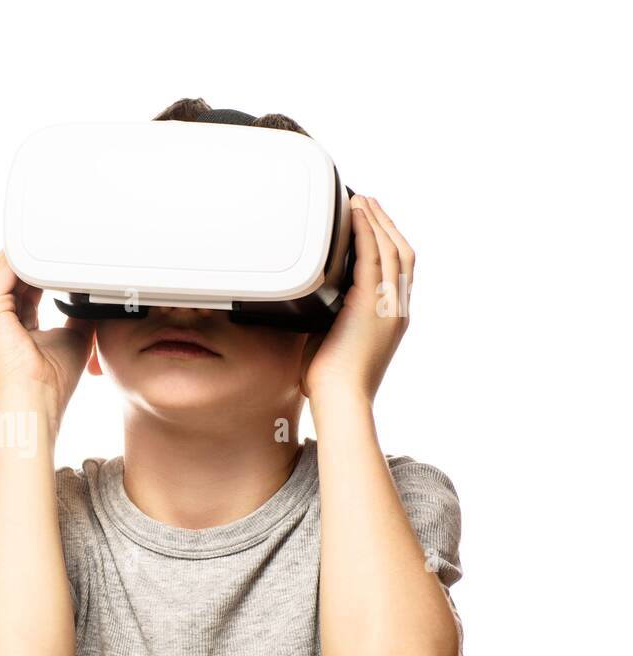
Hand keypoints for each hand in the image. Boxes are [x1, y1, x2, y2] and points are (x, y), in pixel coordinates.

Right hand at [0, 250, 93, 429]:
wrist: (38, 399)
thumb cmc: (53, 379)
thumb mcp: (73, 335)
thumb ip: (77, 311)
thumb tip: (92, 292)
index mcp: (11, 321)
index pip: (26, 283)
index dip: (45, 266)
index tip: (66, 254)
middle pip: (15, 271)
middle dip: (38, 255)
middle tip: (64, 239)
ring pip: (8, 266)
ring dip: (30, 251)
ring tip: (55, 238)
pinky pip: (5, 270)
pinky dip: (23, 258)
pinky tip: (44, 249)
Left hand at [301, 195, 414, 402]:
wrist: (341, 400)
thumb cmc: (331, 382)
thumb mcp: (333, 342)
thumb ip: (331, 318)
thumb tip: (307, 304)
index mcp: (392, 318)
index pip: (399, 271)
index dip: (390, 243)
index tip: (376, 224)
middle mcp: (396, 308)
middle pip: (401, 252)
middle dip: (386, 223)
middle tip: (369, 202)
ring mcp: (387, 304)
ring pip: (389, 248)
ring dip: (375, 220)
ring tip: (361, 201)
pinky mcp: (371, 303)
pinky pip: (371, 256)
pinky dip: (364, 231)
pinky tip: (355, 214)